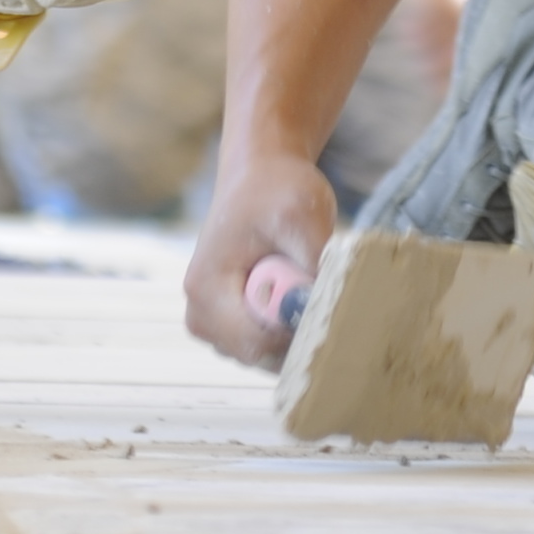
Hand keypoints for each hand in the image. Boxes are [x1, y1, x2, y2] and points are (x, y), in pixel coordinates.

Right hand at [183, 143, 337, 369]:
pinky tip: (296, 291)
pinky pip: (267, 346)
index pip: (255, 344)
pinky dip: (288, 327)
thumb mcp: (301, 214)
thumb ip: (314, 261)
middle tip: (315, 285)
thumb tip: (332, 303)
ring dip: (293, 328)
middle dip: (296, 332)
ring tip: (300, 280)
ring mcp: (213, 323)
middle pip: (260, 357)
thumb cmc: (276, 190)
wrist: (260, 176)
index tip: (321, 300)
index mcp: (206, 290)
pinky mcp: (229, 324)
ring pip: (266, 355)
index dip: (295, 331)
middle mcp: (201, 315)